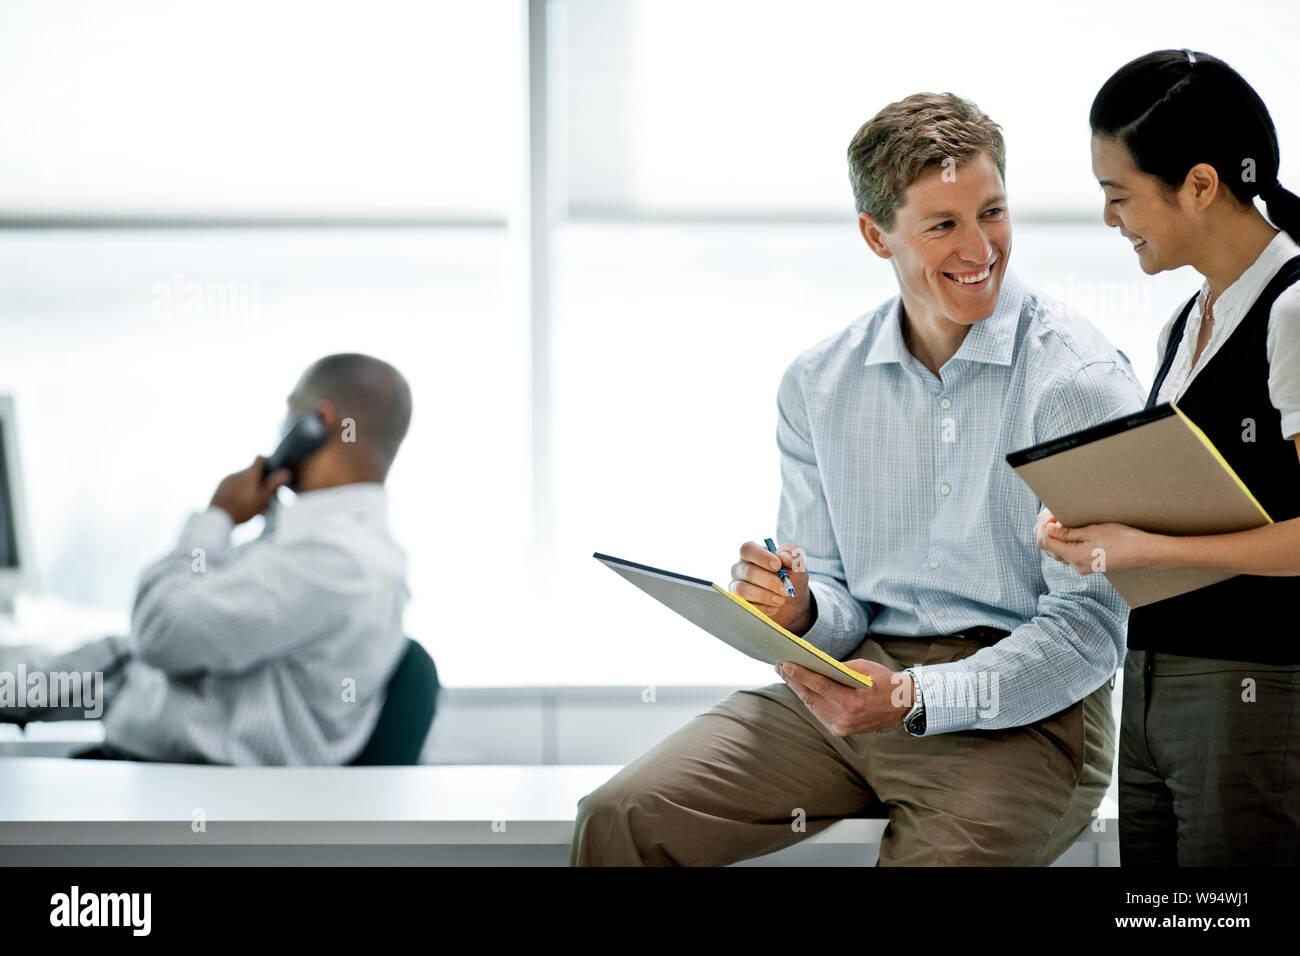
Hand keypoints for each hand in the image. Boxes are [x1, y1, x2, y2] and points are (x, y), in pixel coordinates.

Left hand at [209, 456, 290, 524]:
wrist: (219, 517)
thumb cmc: (243, 508)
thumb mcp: (262, 498)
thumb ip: (273, 484)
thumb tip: (285, 472)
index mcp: (250, 474)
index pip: (260, 458)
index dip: (266, 464)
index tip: (269, 474)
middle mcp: (239, 472)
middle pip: (252, 471)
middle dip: (258, 480)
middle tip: (262, 495)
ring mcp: (229, 478)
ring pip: (242, 478)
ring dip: (247, 485)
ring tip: (249, 501)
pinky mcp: (221, 485)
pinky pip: (233, 483)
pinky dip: (237, 489)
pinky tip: (238, 502)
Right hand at [730, 540, 812, 634]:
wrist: (790, 597)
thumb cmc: (790, 575)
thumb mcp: (795, 563)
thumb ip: (792, 555)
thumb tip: (782, 556)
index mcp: (752, 553)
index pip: (748, 549)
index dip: (762, 557)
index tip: (778, 565)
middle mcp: (741, 568)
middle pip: (748, 572)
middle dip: (769, 581)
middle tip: (785, 589)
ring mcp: (737, 585)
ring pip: (742, 590)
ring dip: (764, 596)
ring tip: (781, 600)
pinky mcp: (739, 602)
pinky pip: (745, 605)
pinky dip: (762, 608)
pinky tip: (775, 607)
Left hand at [776, 659, 911, 734]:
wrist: (901, 706)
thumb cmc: (883, 681)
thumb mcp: (863, 668)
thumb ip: (838, 668)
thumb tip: (812, 664)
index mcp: (853, 701)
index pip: (820, 686)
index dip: (801, 675)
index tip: (785, 665)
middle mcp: (845, 717)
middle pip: (811, 697)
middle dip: (794, 681)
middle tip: (780, 666)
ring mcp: (841, 727)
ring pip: (812, 706)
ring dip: (798, 690)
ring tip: (786, 675)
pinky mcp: (840, 730)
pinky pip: (819, 713)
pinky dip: (809, 700)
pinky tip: (801, 688)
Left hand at [1036, 513, 1155, 573]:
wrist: (1142, 551)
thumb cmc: (1121, 538)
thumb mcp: (1092, 530)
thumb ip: (1067, 532)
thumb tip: (1047, 529)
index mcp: (1076, 557)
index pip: (1047, 542)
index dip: (1044, 527)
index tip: (1049, 515)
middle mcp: (1077, 565)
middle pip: (1049, 548)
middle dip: (1046, 531)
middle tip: (1051, 515)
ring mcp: (1082, 567)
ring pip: (1057, 552)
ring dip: (1054, 537)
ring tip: (1059, 521)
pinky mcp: (1088, 565)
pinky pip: (1068, 554)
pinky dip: (1064, 543)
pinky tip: (1068, 532)